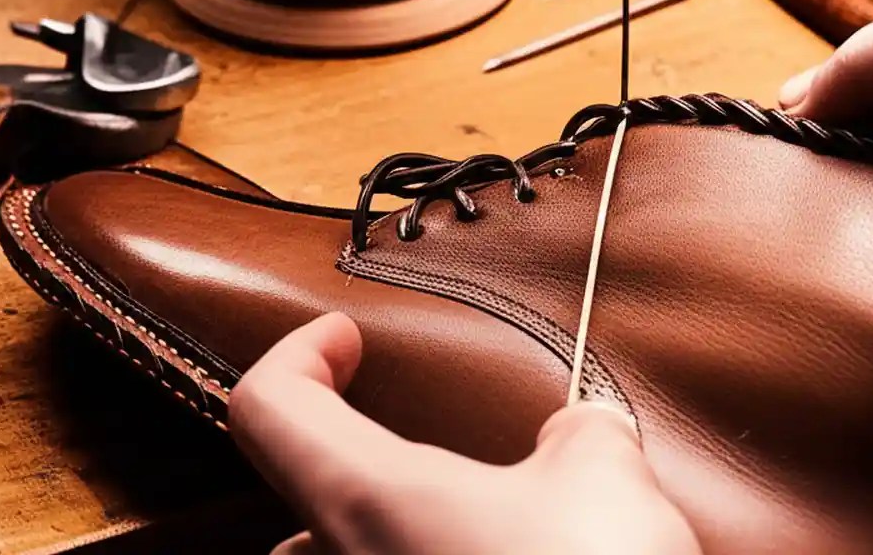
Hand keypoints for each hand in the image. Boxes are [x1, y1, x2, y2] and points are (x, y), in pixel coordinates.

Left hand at [229, 312, 702, 554]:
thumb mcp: (604, 481)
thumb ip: (583, 435)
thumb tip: (582, 429)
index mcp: (366, 499)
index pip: (268, 407)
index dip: (298, 352)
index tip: (347, 338)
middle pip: (300, 502)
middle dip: (351, 466)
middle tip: (418, 454)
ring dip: (379, 537)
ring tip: (455, 525)